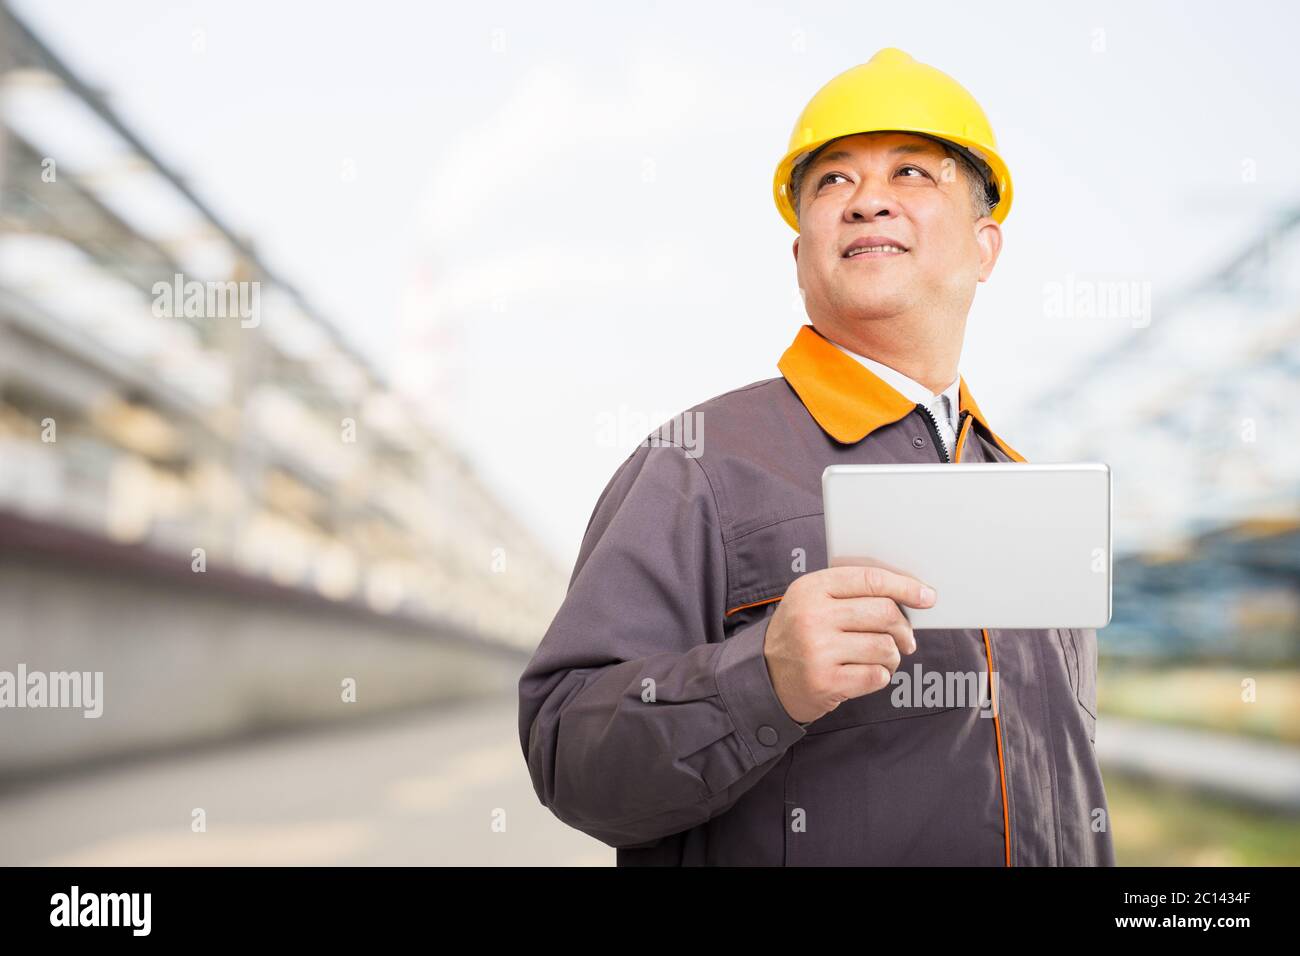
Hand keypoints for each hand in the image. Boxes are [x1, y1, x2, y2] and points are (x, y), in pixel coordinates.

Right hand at [763, 566, 936, 724]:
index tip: (927, 597)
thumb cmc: (801, 635)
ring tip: (881, 659)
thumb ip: (853, 592)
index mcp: (811, 588)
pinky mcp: (825, 682)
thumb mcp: (813, 601)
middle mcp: (812, 616)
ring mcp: (818, 650)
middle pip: (884, 613)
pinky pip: (877, 675)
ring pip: (885, 647)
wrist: (765, 677)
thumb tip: (912, 593)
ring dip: (892, 656)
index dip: (905, 587)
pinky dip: (880, 676)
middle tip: (906, 639)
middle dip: (904, 628)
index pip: (870, 580)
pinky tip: (866, 674)